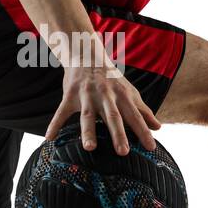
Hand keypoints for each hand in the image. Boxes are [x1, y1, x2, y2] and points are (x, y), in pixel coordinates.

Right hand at [44, 63, 161, 154]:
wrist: (87, 55)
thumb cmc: (111, 79)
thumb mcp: (129, 92)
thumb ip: (143, 111)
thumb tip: (158, 128)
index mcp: (122, 96)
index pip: (135, 116)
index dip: (144, 131)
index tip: (152, 148)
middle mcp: (106, 96)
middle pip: (113, 117)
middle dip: (118, 134)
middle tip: (123, 152)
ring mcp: (87, 95)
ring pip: (88, 115)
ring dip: (88, 131)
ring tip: (89, 148)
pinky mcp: (69, 95)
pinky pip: (61, 112)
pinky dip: (54, 124)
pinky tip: (49, 138)